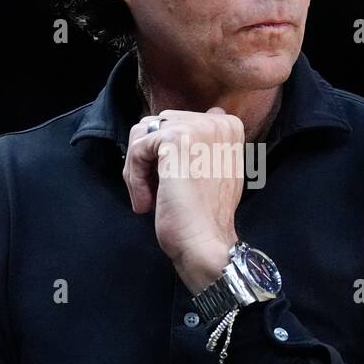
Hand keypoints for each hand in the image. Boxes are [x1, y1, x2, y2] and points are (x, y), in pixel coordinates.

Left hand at [124, 107, 244, 291]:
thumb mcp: (214, 171)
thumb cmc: (205, 215)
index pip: (178, 123)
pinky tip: (147, 203)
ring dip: (139, 169)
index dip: (165, 155)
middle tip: (155, 192)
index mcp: (228, 126)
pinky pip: (137, 149)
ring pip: (143, 135)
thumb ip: (202, 146)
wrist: (205, 242)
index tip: (170, 183)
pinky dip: (135, 179)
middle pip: (158, 125)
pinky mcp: (175, 139)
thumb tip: (175, 126)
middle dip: (149, 160)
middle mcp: (217, 121)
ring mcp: (197, 127)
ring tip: (149, 197)